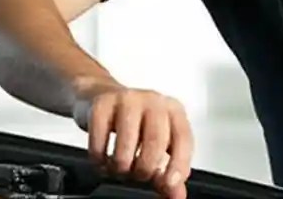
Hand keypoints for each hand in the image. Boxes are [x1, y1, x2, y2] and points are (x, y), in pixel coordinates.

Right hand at [77, 82, 193, 198]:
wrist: (100, 95)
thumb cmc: (134, 122)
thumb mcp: (155, 143)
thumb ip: (167, 170)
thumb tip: (176, 196)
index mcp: (173, 110)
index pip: (183, 138)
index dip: (178, 164)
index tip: (169, 183)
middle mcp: (153, 101)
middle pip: (155, 141)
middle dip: (144, 168)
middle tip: (137, 176)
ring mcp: (127, 99)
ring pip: (126, 142)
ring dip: (120, 165)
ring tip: (118, 168)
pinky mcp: (102, 103)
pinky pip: (100, 138)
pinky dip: (99, 157)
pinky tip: (102, 159)